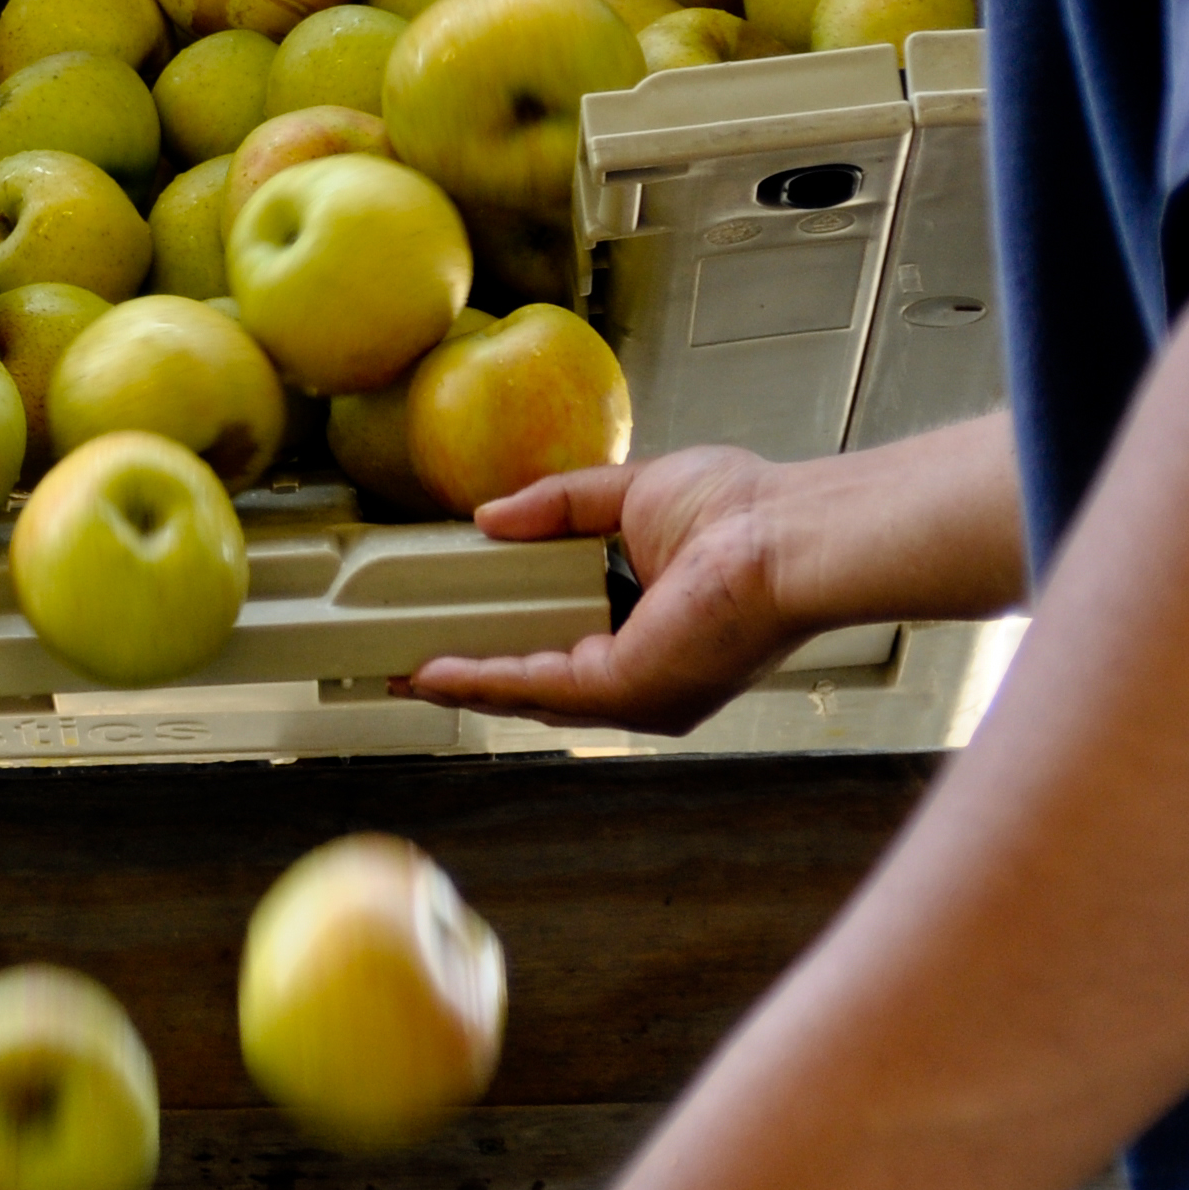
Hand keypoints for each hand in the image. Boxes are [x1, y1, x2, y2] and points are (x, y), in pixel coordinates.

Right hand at [399, 446, 806, 732]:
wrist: (786, 536)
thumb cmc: (745, 513)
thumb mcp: (629, 497)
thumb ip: (557, 507)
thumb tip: (489, 517)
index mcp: (650, 636)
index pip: (562, 647)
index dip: (501, 644)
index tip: (447, 632)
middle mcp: (642, 678)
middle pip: (534, 682)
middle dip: (469, 675)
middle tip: (409, 662)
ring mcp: (633, 691)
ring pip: (525, 692)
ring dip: (462, 681)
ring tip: (402, 667)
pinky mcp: (623, 687)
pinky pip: (534, 685)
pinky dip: (480, 678)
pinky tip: (435, 670)